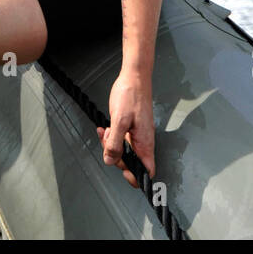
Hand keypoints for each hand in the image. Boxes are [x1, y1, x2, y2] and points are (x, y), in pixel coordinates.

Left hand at [95, 70, 154, 188]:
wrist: (134, 77)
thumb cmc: (130, 95)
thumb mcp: (119, 120)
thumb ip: (115, 143)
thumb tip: (111, 161)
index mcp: (145, 143)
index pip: (146, 171)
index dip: (135, 176)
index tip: (122, 170)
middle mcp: (143, 142)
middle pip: (130, 162)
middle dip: (115, 155)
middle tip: (107, 141)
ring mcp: (137, 135)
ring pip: (123, 151)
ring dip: (111, 144)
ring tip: (106, 130)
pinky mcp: (131, 129)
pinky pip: (121, 139)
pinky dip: (111, 136)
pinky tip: (106, 128)